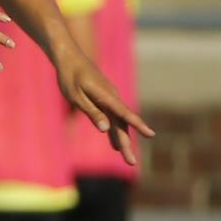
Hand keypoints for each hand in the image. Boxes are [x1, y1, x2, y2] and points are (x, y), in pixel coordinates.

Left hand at [54, 51, 153, 167]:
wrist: (69, 58)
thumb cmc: (69, 76)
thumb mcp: (76, 96)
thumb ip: (92, 112)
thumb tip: (106, 129)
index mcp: (106, 96)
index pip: (125, 114)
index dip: (138, 125)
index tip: (151, 134)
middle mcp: (112, 97)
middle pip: (122, 124)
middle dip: (127, 144)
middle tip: (131, 163)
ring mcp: (109, 98)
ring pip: (119, 122)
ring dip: (122, 139)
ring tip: (126, 158)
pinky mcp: (105, 99)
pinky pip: (113, 118)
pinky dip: (115, 131)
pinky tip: (115, 144)